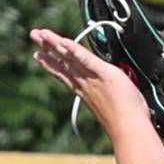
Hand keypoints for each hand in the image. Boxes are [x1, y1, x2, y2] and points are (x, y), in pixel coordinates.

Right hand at [30, 27, 150, 140]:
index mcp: (87, 91)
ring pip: (69, 57)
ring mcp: (92, 80)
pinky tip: (64, 41)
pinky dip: (75, 50)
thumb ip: (112, 98)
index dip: (52, 63)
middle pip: (63, 61)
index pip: (66, 73)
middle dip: (47, 48)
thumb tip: (118, 99)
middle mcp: (85, 84)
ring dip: (54, 43)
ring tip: (40, 33)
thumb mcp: (116, 106)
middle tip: (34, 35)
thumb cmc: (127, 123)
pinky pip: (87, 59)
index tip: (39, 55)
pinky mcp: (104, 74)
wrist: (130, 130)